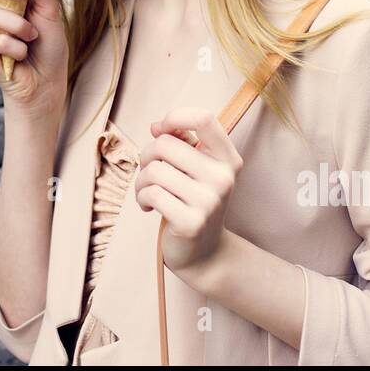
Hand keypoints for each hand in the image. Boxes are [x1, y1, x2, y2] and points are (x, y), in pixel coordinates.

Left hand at [135, 107, 242, 274]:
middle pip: (166, 144)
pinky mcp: (191, 222)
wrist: (204, 253)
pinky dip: (141, 198)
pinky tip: (148, 207)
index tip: (160, 130)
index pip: (204, 118)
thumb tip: (156, 127)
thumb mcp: (196, 169)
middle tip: (149, 171)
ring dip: (141, 181)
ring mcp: (209, 201)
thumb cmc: (193, 202)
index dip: (174, 117)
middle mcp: (223, 177)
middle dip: (147, 155)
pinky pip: (151, 193)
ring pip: (154, 170)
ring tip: (148, 192)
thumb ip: (181, 142)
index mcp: (228, 159)